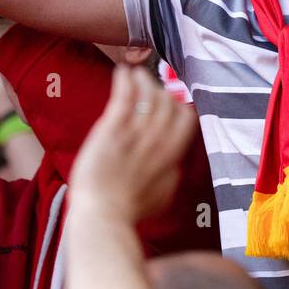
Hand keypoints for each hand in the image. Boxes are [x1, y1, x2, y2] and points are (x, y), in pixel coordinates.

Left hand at [69, 64, 195, 224]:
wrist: (103, 216)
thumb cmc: (129, 211)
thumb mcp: (163, 195)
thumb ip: (172, 174)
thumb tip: (176, 162)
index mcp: (171, 156)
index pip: (185, 119)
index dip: (179, 106)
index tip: (170, 102)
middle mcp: (157, 142)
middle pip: (168, 104)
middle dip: (161, 91)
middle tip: (151, 87)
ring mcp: (134, 135)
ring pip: (148, 96)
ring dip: (143, 81)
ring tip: (136, 74)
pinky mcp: (111, 131)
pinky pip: (124, 98)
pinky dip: (125, 81)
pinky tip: (123, 72)